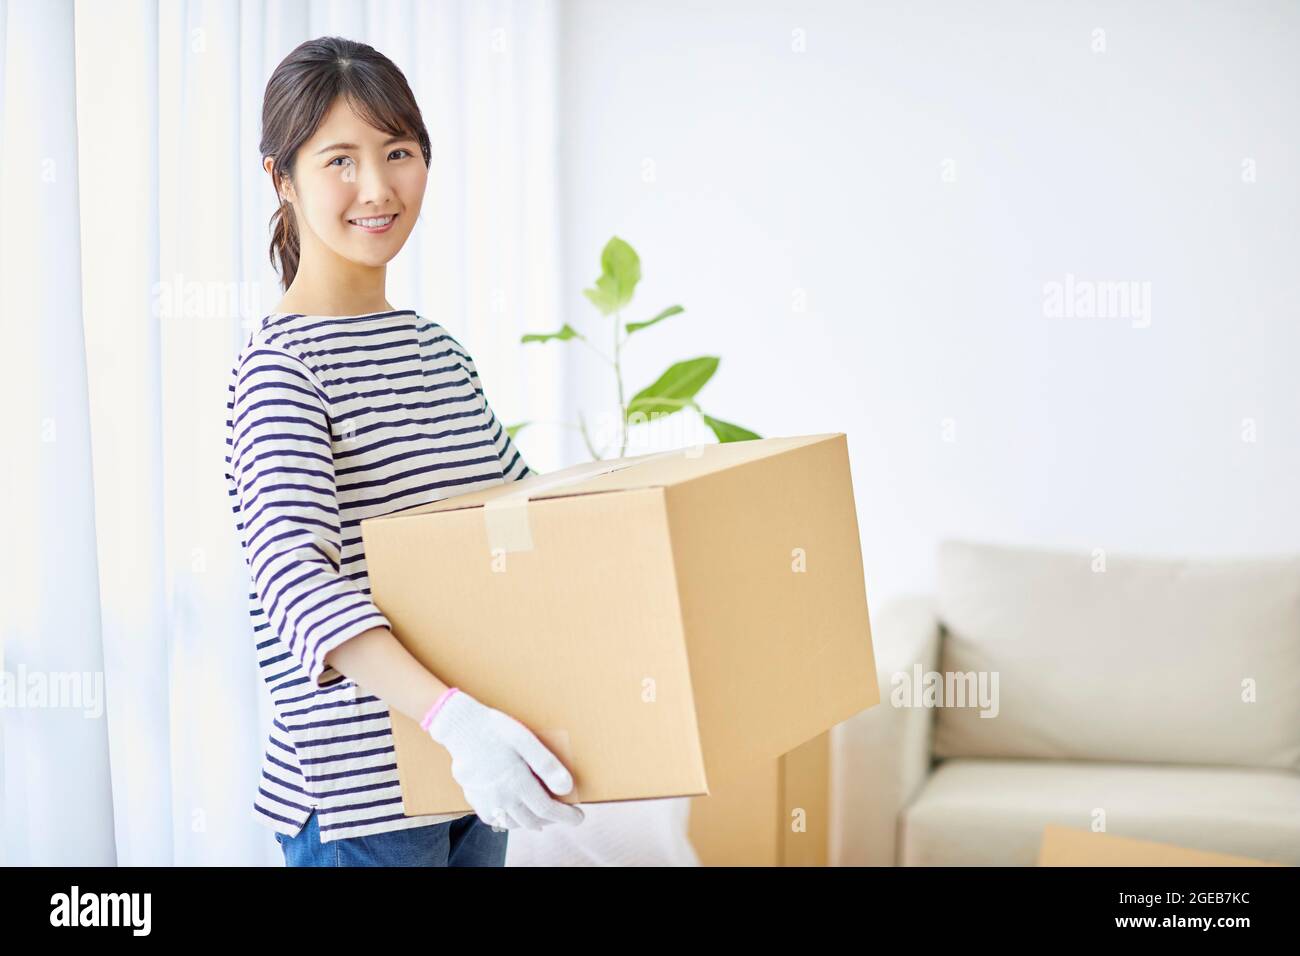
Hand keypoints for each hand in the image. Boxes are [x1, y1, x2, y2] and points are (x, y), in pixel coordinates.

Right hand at [426, 689, 584, 830]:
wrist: (460, 727)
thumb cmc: (495, 730)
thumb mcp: (525, 741)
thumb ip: (546, 765)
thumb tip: (567, 787)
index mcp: (517, 783)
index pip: (547, 810)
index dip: (566, 816)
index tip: (578, 816)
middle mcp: (502, 797)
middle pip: (532, 820)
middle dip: (551, 819)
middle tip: (563, 814)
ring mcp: (486, 800)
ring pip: (513, 823)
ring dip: (531, 822)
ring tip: (541, 815)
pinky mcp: (474, 797)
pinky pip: (493, 819)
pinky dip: (507, 821)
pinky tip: (512, 813)